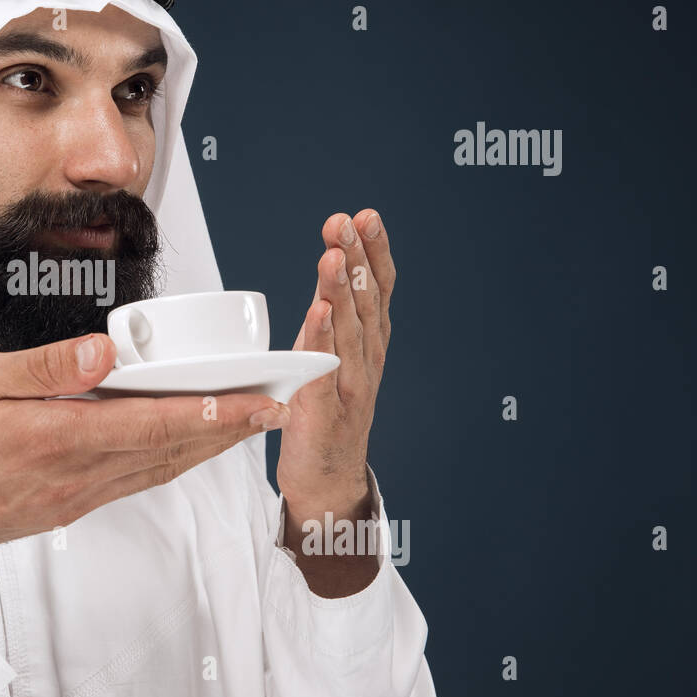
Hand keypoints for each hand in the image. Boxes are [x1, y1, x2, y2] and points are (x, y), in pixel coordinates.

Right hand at [0, 333, 290, 568]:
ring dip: (209, 445)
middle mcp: (76, 474)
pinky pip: (134, 480)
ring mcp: (74, 495)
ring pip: (159, 468)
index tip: (261, 400)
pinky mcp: (66, 505)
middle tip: (281, 403)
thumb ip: (39, 368)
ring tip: (248, 420)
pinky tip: (184, 443)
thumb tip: (102, 351)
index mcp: (55, 437)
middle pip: (172, 450)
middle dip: (231, 427)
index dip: (215, 411)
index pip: (153, 422)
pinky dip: (171, 459)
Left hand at [277, 210, 394, 522]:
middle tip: (346, 221)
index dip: (374, 252)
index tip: (366, 216)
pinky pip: (323, 371)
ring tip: (333, 256)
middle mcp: (367, 361)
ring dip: (340, 290)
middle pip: (365, 302)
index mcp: (369, 344)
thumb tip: (332, 263)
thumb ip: (333, 312)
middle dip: (356, 258)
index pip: (377, 289)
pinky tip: (319, 313)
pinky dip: (322, 341)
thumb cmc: (327, 413)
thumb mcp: (333, 354)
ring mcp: (350, 387)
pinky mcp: (326, 413)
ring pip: (349, 331)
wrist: (327, 480)